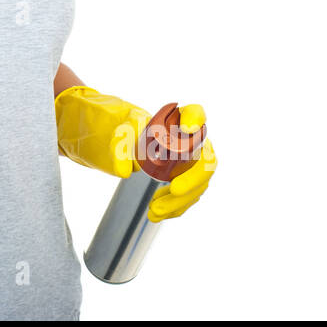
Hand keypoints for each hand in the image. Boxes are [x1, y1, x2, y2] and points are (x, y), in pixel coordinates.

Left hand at [55, 89, 216, 220]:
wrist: (125, 145)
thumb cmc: (127, 131)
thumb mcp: (119, 133)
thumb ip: (120, 144)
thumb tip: (125, 171)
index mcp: (177, 118)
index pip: (196, 112)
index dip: (197, 119)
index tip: (186, 128)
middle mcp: (192, 140)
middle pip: (206, 159)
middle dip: (194, 178)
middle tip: (175, 190)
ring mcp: (192, 162)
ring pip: (199, 183)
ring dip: (181, 200)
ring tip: (154, 211)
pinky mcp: (187, 180)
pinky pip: (189, 196)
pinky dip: (176, 208)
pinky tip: (157, 213)